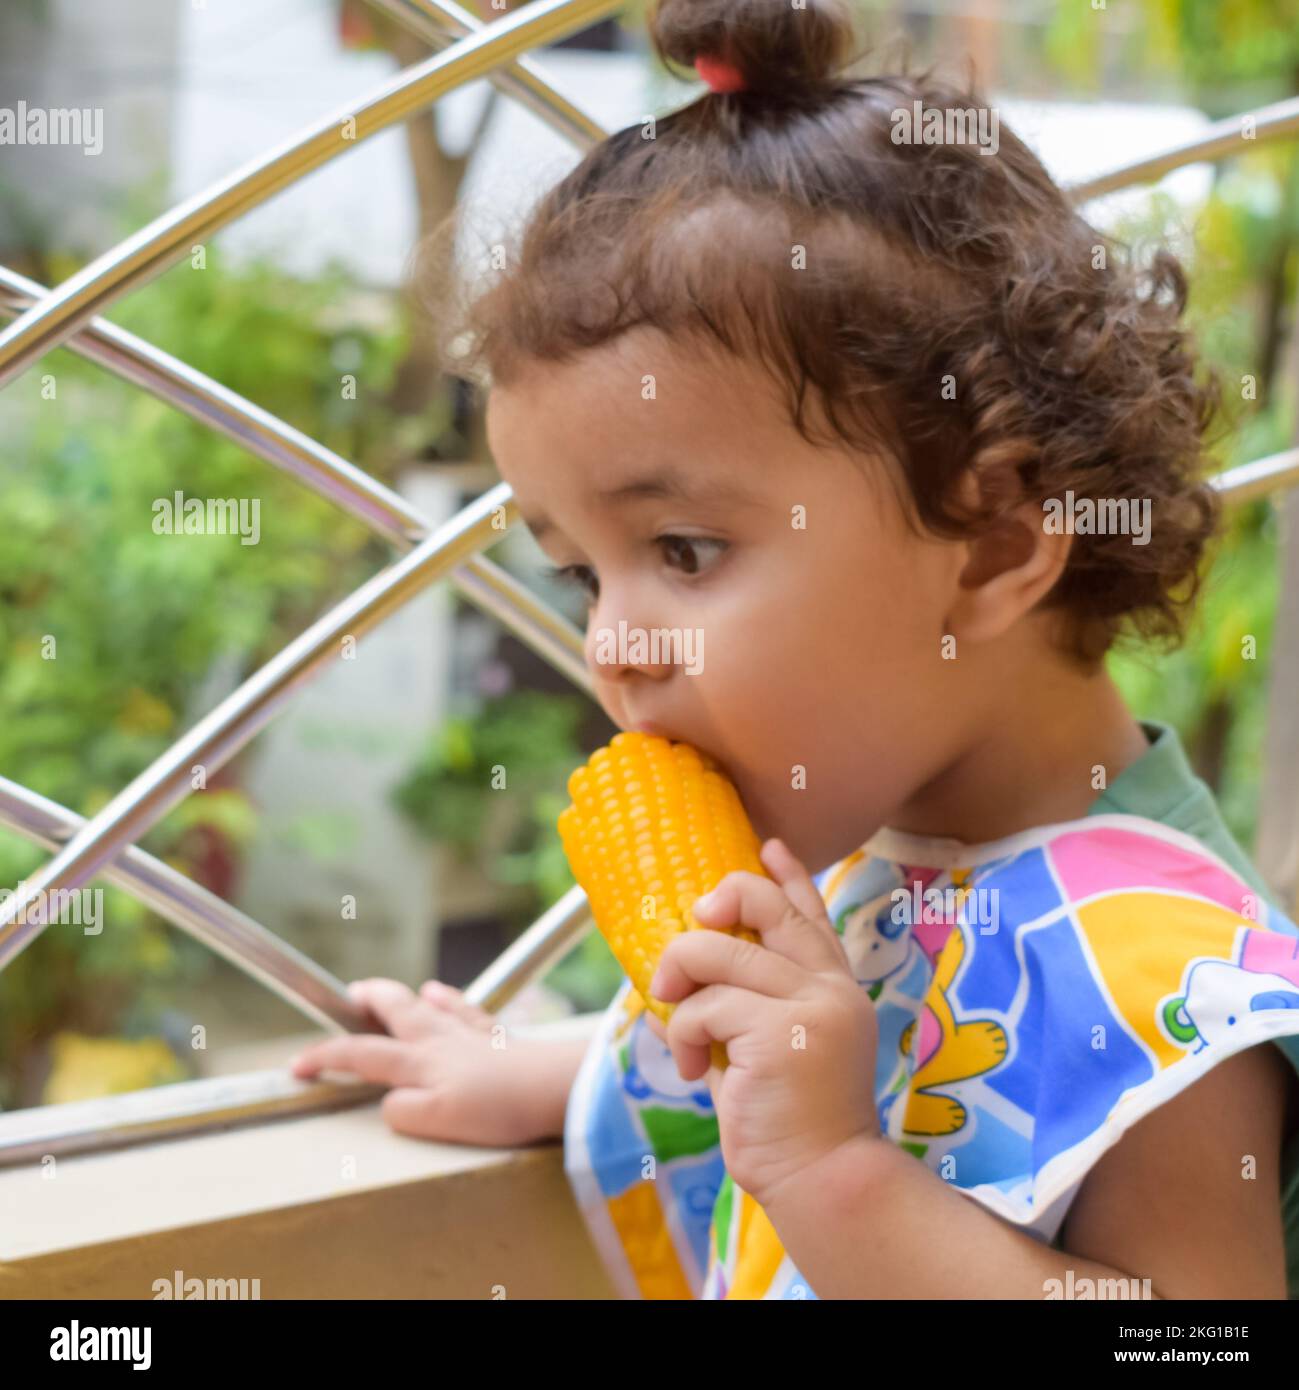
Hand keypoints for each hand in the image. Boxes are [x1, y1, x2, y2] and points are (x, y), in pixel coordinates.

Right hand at [288, 977, 548, 1147]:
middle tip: (342, 998)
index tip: (297, 1064)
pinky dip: (443, 998)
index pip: (360, 1054)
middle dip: (363, 999)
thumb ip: (403, 1111)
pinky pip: (462, 1007)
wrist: (557, 1084)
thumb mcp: (440, 1122)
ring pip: (423, 1003)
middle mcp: (439, 1038)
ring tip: (379, 993)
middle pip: (392, 1008)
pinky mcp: (496, 1033)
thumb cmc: (500, 1106)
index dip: (325, 1056)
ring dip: (398, 996)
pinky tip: (437, 992)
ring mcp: (468, 1031)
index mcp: (419, 1061)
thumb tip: (388, 1101)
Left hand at [643, 839, 879, 1209]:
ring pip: (718, 953)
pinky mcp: (779, 1032)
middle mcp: (830, 987)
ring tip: (678, 1030)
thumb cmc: (789, 1124)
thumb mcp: (768, 1052)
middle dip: (721, 900)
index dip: (788, 876)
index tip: (767, 845)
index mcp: (835, 989)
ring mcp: (810, 1005)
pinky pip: (704, 1007)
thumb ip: (740, 1011)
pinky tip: (689, 1070)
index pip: (811, 915)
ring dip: (679, 985)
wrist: (822, 1178)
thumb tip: (674, 984)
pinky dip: (680, 1034)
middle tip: (694, 921)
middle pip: (766, 909)